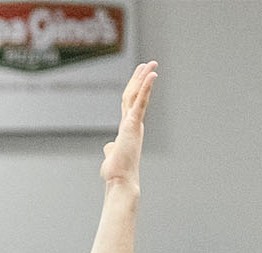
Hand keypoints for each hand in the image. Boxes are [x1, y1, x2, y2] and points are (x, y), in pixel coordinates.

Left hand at [100, 61, 156, 186]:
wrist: (120, 181)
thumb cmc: (117, 172)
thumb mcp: (112, 155)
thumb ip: (111, 148)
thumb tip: (109, 146)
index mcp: (129, 128)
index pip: (131, 102)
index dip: (135, 87)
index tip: (140, 75)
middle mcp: (133, 123)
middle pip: (136, 95)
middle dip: (142, 78)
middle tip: (150, 63)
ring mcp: (134, 124)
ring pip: (139, 96)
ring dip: (145, 79)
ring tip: (152, 65)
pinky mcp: (133, 125)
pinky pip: (140, 103)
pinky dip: (145, 88)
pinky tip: (151, 76)